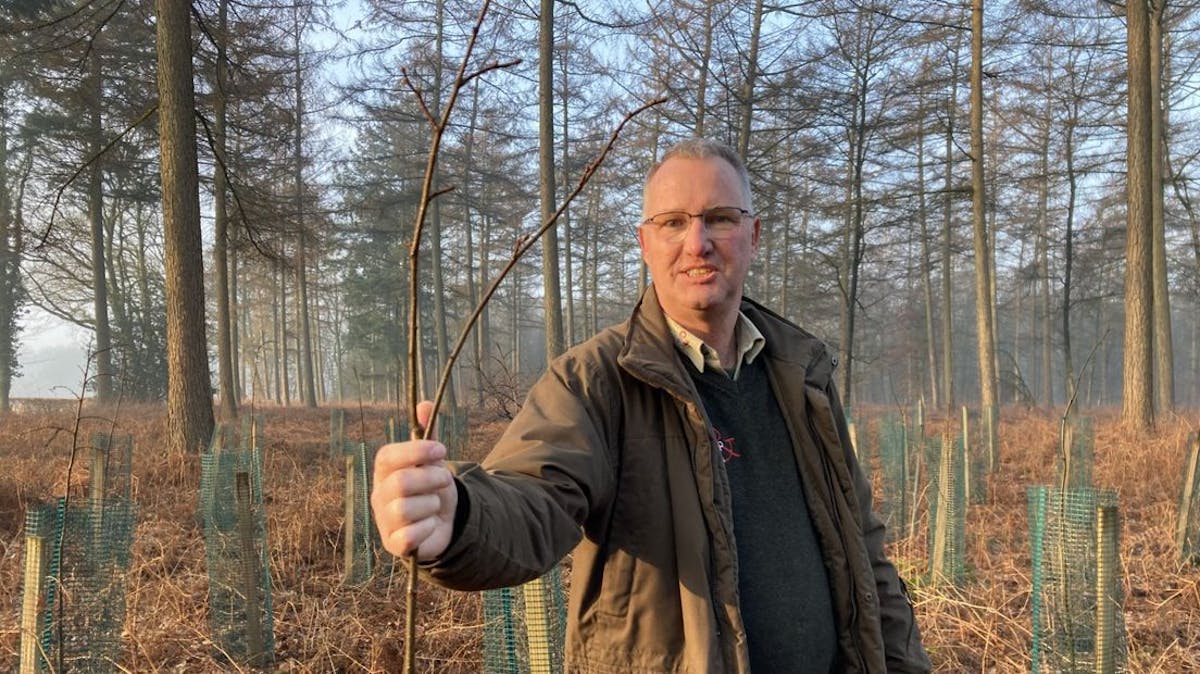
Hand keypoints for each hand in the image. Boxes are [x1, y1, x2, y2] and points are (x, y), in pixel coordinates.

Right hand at [371, 400, 458, 560]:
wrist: (441, 522)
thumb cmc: (432, 487)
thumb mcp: (433, 460)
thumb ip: (428, 433)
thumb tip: (424, 403)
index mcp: (385, 471)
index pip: (388, 456)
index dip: (415, 451)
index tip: (441, 450)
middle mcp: (379, 494)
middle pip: (400, 483)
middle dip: (431, 479)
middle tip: (445, 480)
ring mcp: (384, 520)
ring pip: (406, 510)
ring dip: (432, 505)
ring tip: (435, 505)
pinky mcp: (393, 544)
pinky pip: (410, 537)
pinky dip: (428, 528)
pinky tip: (430, 525)